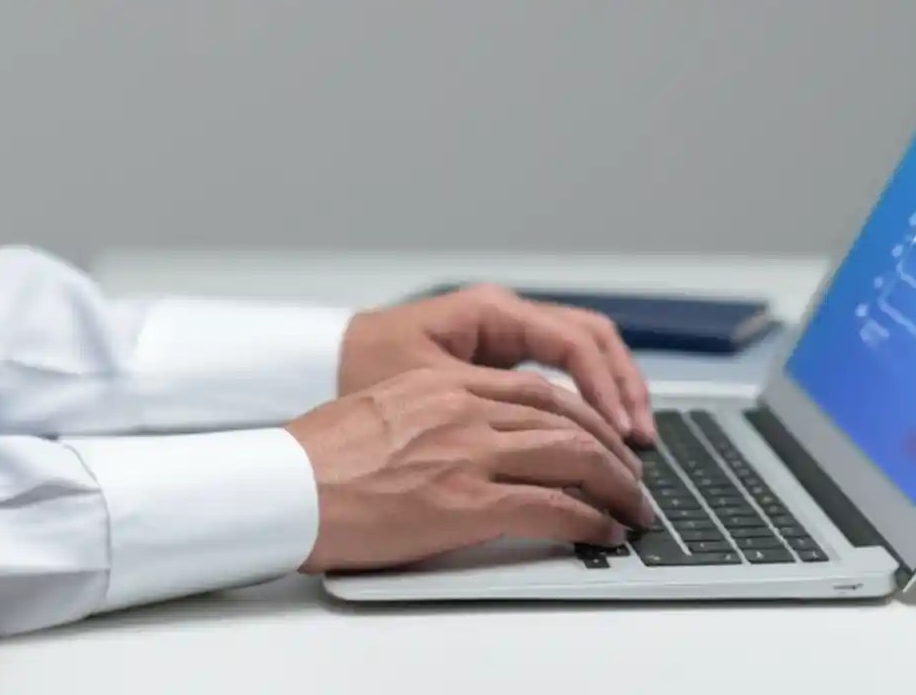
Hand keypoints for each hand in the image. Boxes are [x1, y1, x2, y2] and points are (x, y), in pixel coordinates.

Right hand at [288, 366, 653, 572]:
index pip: (540, 391)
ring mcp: (469, 454)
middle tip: (633, 476)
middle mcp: (466, 409)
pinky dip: (590, 520)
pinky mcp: (467, 503)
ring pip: (572, 456)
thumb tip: (475, 441)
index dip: (584, 415)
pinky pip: (552, 507)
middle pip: (567, 419)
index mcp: (446, 384)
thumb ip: (439, 414)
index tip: (603, 437)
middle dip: (612, 450)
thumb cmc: (317, 458)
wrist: (280, 488)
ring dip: (615, 484)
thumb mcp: (386, 411)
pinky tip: (606, 532)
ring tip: (635, 507)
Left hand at [338, 284, 655, 442]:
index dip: (606, 389)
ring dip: (613, 392)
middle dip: (623, 388)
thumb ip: (491, 409)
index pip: (573, 343)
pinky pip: (561, 369)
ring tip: (633, 441)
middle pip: (592, 340)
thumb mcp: (425, 393)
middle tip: (640, 440)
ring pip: (584, 351)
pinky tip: (599, 434)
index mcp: (489, 311)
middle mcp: (505, 314)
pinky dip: (587, 397)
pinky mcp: (499, 356)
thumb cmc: (360, 375)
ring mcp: (505, 332)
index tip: (621, 434)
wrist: (315, 365)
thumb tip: (555, 442)